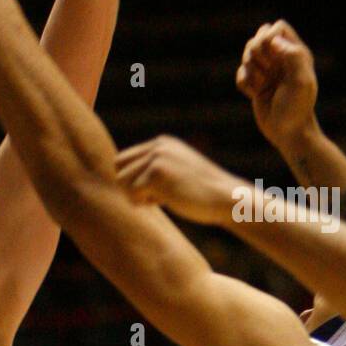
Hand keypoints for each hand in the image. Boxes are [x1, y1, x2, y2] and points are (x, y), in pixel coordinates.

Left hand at [115, 136, 241, 225]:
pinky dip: (145, 203)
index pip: (124, 159)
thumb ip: (153, 170)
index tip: (149, 190)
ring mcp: (157, 157)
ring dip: (136, 196)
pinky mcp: (157, 173)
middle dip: (128, 187)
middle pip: (118, 168)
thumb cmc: (202, 193)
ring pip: (122, 181)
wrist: (226, 198)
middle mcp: (158, 146)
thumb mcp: (177, 172)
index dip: (130, 179)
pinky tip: (166, 201)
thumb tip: (120, 178)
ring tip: (160, 199)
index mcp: (162, 143)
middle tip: (150, 197)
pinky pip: (133, 193)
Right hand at [236, 19, 318, 147]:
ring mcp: (267, 71)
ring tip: (261, 85)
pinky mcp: (255, 84)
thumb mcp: (301, 82)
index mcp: (295, 53)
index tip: (272, 56)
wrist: (288, 132)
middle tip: (266, 72)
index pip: (277, 27)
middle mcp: (281, 59)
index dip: (268, 37)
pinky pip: (240, 74)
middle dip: (255, 54)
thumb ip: (293, 57)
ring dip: (249, 70)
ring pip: (246, 55)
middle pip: (258, 38)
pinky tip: (254, 94)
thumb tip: (274, 41)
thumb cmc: (297, 108)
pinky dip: (243, 83)